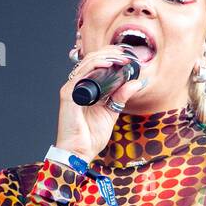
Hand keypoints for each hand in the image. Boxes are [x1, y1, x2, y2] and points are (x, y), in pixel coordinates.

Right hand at [55, 44, 149, 159]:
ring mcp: (71, 89)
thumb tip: (137, 82)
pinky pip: (82, 74)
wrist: (79, 152)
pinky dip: (96, 66)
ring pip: (87, 63)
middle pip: (92, 60)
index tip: (127, 55)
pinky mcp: (68, 94)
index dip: (111, 56)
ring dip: (105, 57)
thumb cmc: (91, 135)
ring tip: (121, 57)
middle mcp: (77, 86)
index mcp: (86, 89)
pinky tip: (108, 64)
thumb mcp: (112, 112)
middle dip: (110, 53)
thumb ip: (121, 96)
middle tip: (126, 53)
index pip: (97, 65)